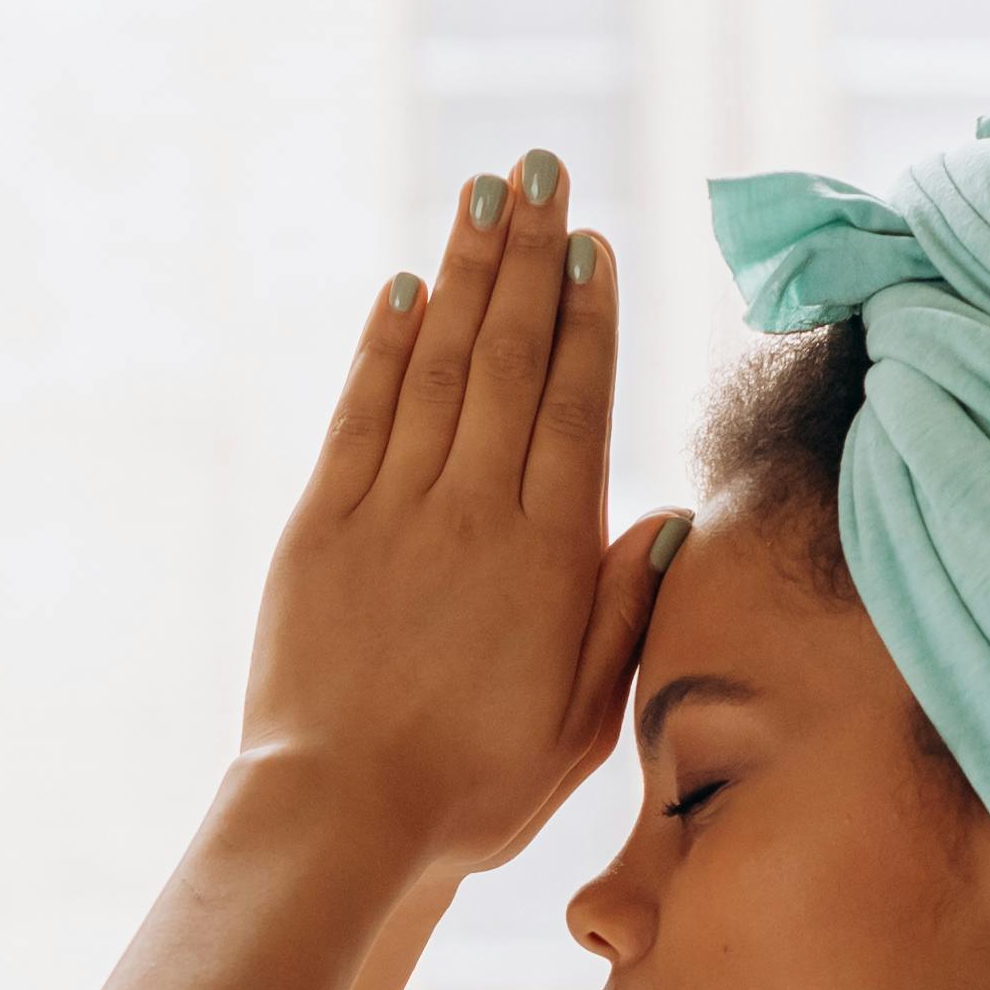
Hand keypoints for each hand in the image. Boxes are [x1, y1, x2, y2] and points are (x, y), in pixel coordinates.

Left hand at [240, 157, 678, 888]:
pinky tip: (406, 287)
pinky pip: (362, 411)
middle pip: (511, 357)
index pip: (575, 404)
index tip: (590, 239)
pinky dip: (386, 343)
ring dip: (464, 271)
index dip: (586, 313)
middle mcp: (474, 511)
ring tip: (481, 193)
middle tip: (539, 169)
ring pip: (439, 364)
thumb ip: (623, 609)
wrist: (342, 820)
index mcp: (549, 555)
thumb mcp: (583, 718)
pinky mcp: (322, 526)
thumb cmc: (474, 787)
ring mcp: (393, 510)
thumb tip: (666, 516)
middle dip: (527, 256)